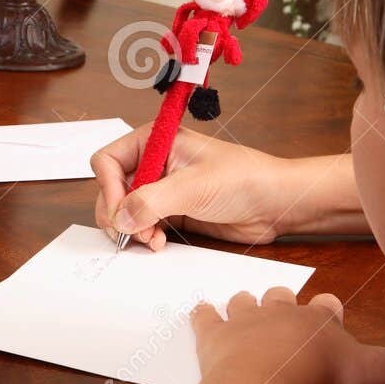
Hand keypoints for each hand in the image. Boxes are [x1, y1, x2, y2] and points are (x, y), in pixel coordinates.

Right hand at [91, 127, 363, 249]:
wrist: (276, 203)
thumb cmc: (245, 178)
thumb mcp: (193, 186)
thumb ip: (151, 200)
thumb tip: (120, 217)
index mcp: (155, 141)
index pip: (108, 161)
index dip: (108, 187)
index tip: (121, 210)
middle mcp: (155, 163)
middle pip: (113, 188)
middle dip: (119, 213)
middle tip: (131, 233)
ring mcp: (163, 189)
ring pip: (126, 210)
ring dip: (132, 228)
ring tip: (150, 239)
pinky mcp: (174, 212)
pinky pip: (144, 225)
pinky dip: (145, 236)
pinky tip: (158, 242)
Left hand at [190, 289, 384, 383]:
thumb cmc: (321, 381)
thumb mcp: (375, 373)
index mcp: (319, 320)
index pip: (326, 306)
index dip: (327, 311)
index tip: (329, 313)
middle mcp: (281, 313)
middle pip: (282, 298)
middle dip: (284, 303)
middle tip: (285, 311)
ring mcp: (243, 322)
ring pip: (244, 302)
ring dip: (246, 305)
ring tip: (246, 309)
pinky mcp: (213, 336)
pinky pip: (205, 318)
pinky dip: (203, 315)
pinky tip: (201, 313)